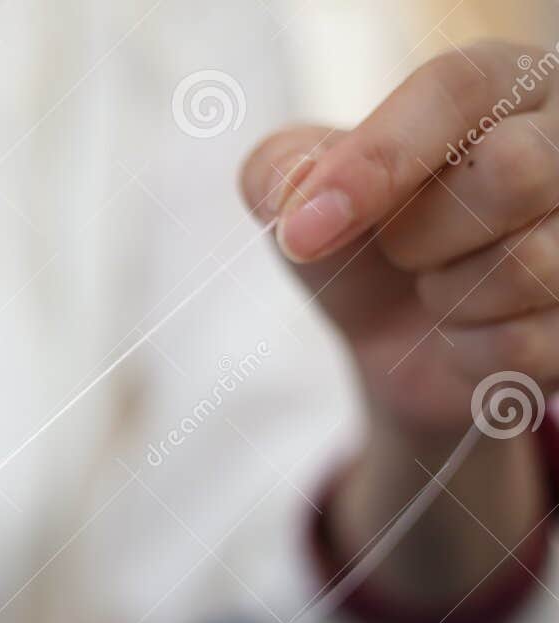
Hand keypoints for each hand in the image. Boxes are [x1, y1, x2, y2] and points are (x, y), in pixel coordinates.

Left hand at [242, 41, 558, 439]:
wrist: (395, 341)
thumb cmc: (359, 238)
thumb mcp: (300, 195)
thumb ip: (281, 169)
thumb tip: (299, 202)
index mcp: (502, 83)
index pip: (457, 89)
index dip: (378, 158)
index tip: (303, 230)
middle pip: (516, 170)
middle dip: (419, 234)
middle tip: (396, 250)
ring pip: (528, 264)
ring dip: (445, 296)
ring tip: (437, 285)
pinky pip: (525, 344)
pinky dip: (467, 352)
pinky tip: (465, 333)